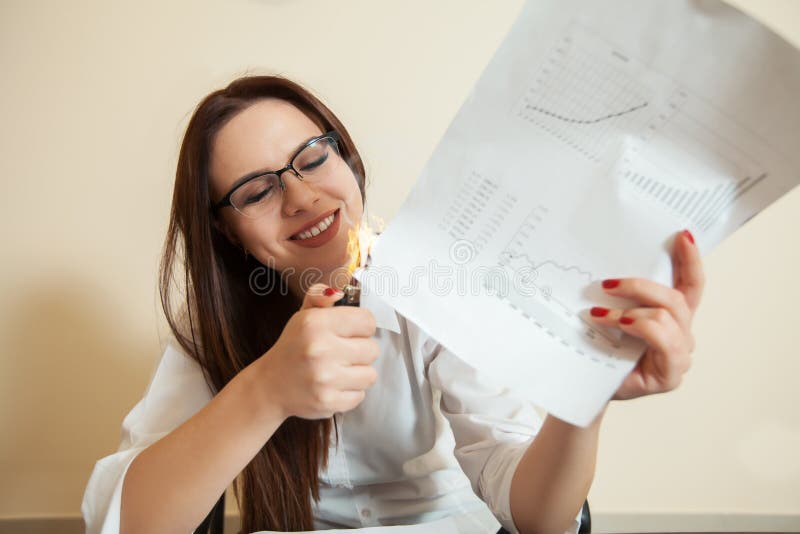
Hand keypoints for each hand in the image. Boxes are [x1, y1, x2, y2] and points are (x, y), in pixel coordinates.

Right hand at [250, 283, 379, 419]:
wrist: (270, 386)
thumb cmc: (293, 347)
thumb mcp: (303, 315)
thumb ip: (320, 295)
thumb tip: (337, 293)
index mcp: (315, 323)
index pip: (367, 321)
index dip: (362, 326)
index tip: (352, 332)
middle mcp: (320, 349)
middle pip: (372, 349)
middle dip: (360, 351)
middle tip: (342, 353)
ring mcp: (325, 378)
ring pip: (370, 374)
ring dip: (358, 373)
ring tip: (339, 370)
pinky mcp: (328, 401)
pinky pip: (360, 396)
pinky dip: (350, 392)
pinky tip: (334, 385)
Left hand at [589, 229, 704, 400]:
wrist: (585, 386)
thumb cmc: (599, 350)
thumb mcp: (610, 313)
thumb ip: (621, 294)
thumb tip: (609, 265)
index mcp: (673, 315)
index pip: (690, 283)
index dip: (690, 259)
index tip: (681, 235)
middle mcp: (682, 333)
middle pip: (676, 298)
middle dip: (641, 286)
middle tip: (608, 283)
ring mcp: (680, 355)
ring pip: (667, 317)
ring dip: (629, 310)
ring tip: (598, 313)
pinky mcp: (671, 375)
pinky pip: (664, 341)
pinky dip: (639, 327)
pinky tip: (617, 324)